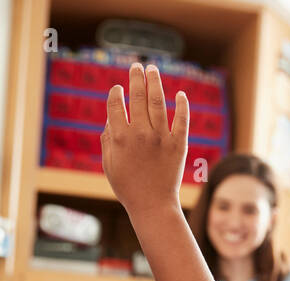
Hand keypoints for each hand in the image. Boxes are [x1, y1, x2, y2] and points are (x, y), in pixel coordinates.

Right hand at [102, 63, 188, 219]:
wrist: (152, 206)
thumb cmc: (128, 187)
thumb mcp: (109, 165)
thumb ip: (107, 140)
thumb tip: (110, 119)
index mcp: (120, 137)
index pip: (115, 104)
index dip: (115, 93)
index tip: (117, 89)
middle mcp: (141, 133)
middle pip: (137, 95)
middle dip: (136, 77)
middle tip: (136, 66)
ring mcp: (161, 137)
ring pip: (158, 101)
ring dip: (155, 81)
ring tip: (153, 70)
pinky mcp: (179, 144)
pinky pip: (181, 119)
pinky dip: (182, 104)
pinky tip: (180, 94)